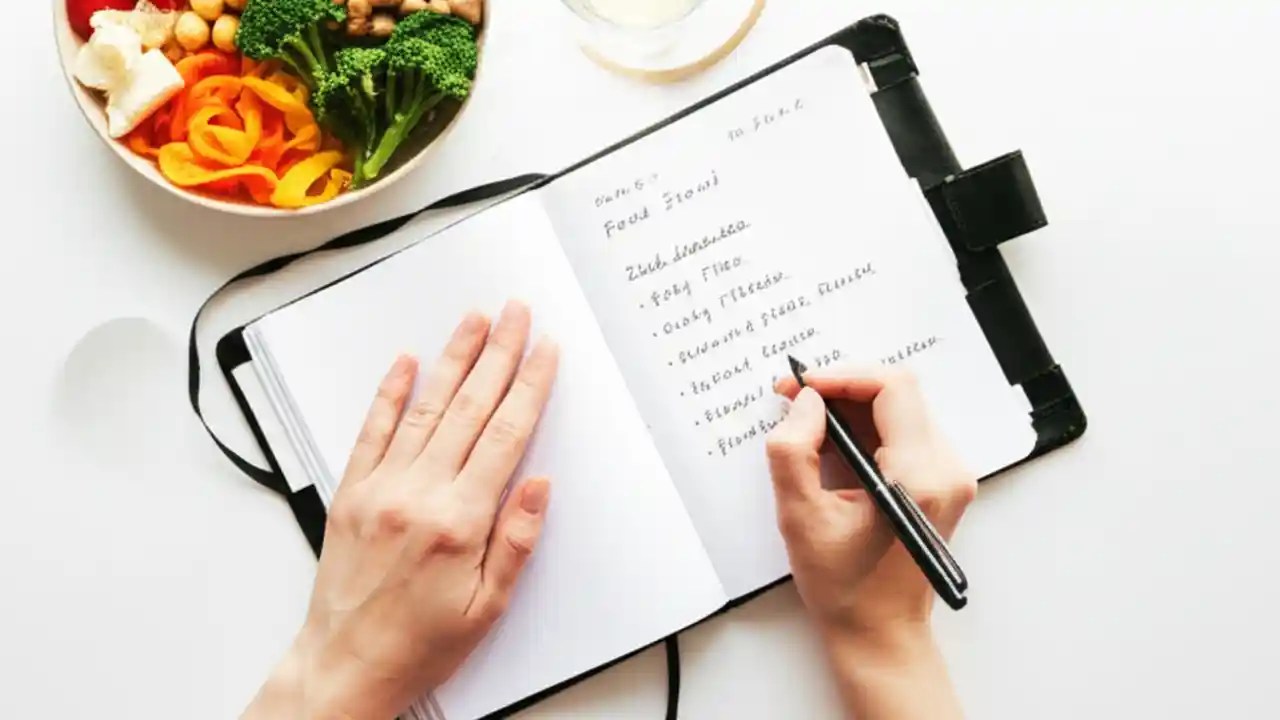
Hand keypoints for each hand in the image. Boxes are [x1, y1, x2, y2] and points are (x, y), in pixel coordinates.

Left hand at [243, 301, 558, 719]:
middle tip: (516, 313)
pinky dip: (390, 393)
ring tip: (474, 321)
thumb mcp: (488, 607)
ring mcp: (380, 488)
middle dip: (498, 354)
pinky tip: (406, 362)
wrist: (346, 666)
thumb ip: (516, 541)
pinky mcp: (351, 492)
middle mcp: (417, 494)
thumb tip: (539, 484)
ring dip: (453, 359)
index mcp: (458, 522)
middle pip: (469, 408)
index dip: (529, 387)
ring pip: (425, 408)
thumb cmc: (420, 645)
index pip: (504, 436)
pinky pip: (372, 430)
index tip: (545, 352)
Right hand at [768, 365, 974, 717]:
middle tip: (793, 401)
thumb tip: (805, 402)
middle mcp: (947, 470)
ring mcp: (950, 476)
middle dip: (841, 390)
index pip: (892, 388)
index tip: (801, 387)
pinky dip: (865, 428)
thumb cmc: (845, 587)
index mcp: (919, 477)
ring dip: (851, 409)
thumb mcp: (800, 518)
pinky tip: (832, 446)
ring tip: (807, 428)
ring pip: (899, 410)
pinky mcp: (942, 482)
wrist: (881, 633)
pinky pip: (903, 432)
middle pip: (897, 394)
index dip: (841, 377)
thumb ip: (793, 450)